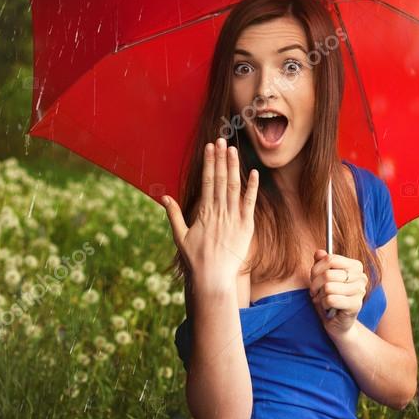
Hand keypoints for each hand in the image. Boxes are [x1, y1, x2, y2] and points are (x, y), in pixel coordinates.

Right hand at [161, 138, 258, 288]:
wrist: (213, 278)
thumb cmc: (195, 259)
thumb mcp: (180, 237)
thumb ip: (173, 215)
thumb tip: (164, 197)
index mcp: (204, 212)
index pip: (207, 181)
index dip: (209, 163)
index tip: (210, 148)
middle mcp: (219, 212)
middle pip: (220, 179)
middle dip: (221, 159)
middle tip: (222, 140)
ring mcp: (233, 219)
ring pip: (234, 187)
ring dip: (234, 167)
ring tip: (234, 150)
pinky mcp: (246, 227)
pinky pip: (249, 204)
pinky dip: (252, 188)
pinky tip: (254, 173)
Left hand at [309, 248, 365, 334]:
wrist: (337, 323)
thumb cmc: (330, 297)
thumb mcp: (322, 278)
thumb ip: (321, 263)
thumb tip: (319, 253)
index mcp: (355, 266)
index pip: (331, 258)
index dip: (316, 268)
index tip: (313, 277)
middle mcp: (361, 277)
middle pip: (328, 274)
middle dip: (315, 284)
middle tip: (315, 291)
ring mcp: (360, 291)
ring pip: (328, 287)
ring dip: (320, 296)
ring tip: (322, 300)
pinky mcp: (355, 305)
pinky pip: (331, 300)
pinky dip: (324, 304)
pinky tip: (328, 307)